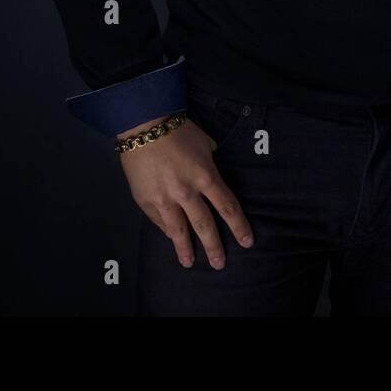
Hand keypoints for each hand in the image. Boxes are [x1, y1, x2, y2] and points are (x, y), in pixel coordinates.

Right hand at [115, 112, 254, 270]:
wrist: (144, 126)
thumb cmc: (178, 131)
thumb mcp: (205, 144)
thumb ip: (211, 163)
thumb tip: (211, 175)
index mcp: (206, 177)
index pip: (228, 208)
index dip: (239, 226)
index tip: (247, 241)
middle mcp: (187, 193)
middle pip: (205, 226)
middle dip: (215, 247)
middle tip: (220, 264)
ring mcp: (165, 199)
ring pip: (179, 231)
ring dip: (186, 250)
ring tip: (190, 263)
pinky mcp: (146, 201)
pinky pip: (159, 221)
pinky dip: (166, 231)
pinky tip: (171, 239)